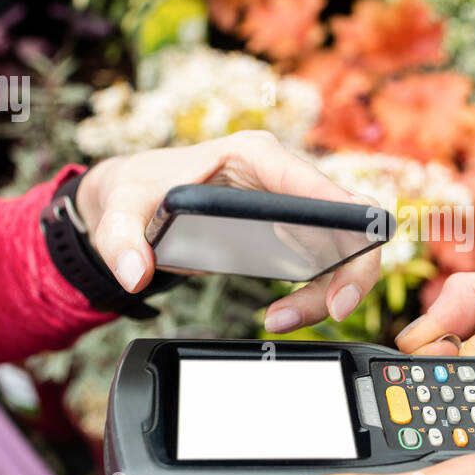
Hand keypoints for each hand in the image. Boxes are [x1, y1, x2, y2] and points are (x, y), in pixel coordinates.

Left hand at [75, 130, 379, 329]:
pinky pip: (326, 263)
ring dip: (332, 288)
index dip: (344, 221)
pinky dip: (317, 293)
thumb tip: (136, 274)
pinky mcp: (293, 232)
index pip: (317, 183)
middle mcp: (284, 175)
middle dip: (355, 266)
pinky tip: (283, 314)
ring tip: (282, 319)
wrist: (138, 201)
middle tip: (335, 310)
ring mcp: (293, 204)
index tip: (345, 262)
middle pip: (351, 217)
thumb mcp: (120, 209)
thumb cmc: (140, 190)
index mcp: (254, 155)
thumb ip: (120, 239)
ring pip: (346, 246)